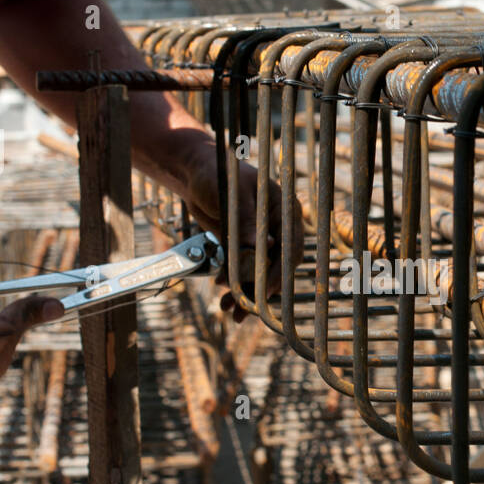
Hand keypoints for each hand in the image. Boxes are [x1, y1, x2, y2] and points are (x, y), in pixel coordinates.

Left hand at [170, 141, 303, 321]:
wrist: (194, 173)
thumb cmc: (217, 173)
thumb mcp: (232, 195)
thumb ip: (246, 221)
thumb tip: (260, 249)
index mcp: (284, 208)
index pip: (289, 245)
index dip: (279, 270)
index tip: (266, 289)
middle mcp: (276, 226)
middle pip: (276, 264)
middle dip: (261, 289)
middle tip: (247, 308)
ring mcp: (260, 238)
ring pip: (259, 272)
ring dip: (246, 292)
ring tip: (231, 311)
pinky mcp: (242, 246)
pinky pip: (242, 271)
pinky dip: (234, 285)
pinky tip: (224, 299)